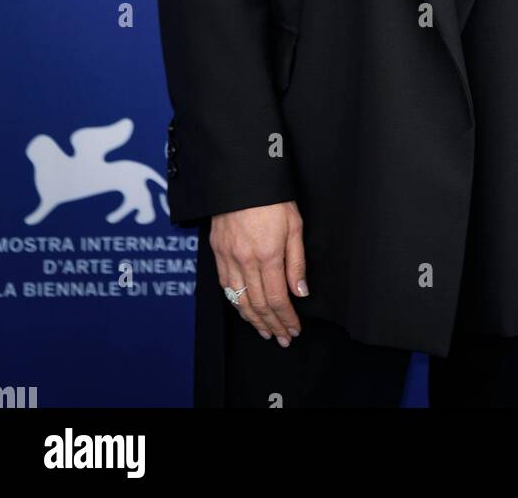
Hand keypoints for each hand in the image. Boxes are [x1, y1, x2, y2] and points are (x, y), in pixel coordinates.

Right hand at [210, 201, 307, 346]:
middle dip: (272, 325)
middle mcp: (245, 261)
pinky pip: (225, 286)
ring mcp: (228, 258)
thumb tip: (300, 292)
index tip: (294, 329)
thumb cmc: (272, 198)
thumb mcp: (294, 225)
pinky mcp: (217, 253)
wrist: (241, 178)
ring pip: (238, 300)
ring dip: (253, 320)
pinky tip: (244, 311)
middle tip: (282, 338)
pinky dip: (235, 304)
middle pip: (257, 304)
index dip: (286, 318)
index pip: (277, 299)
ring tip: (266, 331)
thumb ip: (296, 262)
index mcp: (267, 255)